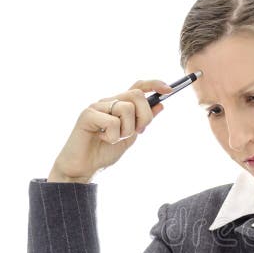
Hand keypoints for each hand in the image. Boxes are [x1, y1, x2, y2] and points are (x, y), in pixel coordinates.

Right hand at [48, 79, 173, 181]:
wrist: (84, 168)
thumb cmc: (103, 152)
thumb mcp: (130, 136)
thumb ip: (142, 121)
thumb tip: (161, 105)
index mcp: (118, 105)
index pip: (138, 87)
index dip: (154, 84)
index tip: (169, 90)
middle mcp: (108, 102)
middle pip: (137, 95)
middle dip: (144, 117)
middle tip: (136, 133)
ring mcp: (97, 106)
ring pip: (126, 109)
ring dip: (126, 131)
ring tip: (112, 139)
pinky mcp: (87, 115)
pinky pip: (112, 121)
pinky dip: (112, 137)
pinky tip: (101, 140)